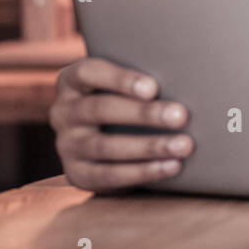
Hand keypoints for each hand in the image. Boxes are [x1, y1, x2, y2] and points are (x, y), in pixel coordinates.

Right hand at [50, 57, 193, 192]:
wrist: (113, 143)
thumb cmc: (130, 99)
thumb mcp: (128, 85)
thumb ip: (143, 81)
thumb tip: (186, 78)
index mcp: (72, 80)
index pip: (88, 72)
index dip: (120, 79)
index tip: (153, 87)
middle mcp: (63, 111)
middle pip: (100, 109)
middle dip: (144, 114)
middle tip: (181, 116)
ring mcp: (66, 145)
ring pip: (106, 146)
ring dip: (149, 146)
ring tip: (184, 145)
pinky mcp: (77, 174)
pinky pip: (109, 175)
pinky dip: (143, 171)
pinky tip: (171, 166)